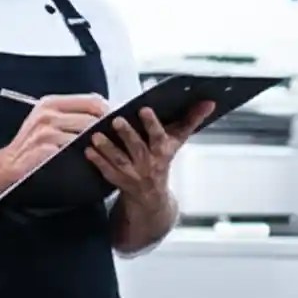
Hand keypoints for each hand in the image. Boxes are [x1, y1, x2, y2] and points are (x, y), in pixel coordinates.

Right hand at [0, 93, 110, 184]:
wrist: (8, 165)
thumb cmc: (31, 145)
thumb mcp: (46, 120)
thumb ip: (70, 113)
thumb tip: (104, 111)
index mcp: (50, 103)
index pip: (91, 100)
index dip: (109, 111)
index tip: (116, 121)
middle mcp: (48, 114)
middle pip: (92, 117)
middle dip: (106, 130)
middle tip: (115, 140)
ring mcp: (46, 131)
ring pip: (87, 133)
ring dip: (98, 144)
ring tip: (105, 151)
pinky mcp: (47, 148)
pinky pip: (77, 150)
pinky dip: (87, 155)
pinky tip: (90, 160)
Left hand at [85, 101, 216, 200]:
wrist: (152, 196)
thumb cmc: (163, 159)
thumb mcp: (177, 141)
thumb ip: (191, 120)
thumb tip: (210, 101)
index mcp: (164, 150)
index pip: (159, 135)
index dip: (152, 123)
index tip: (143, 109)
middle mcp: (150, 162)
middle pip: (138, 147)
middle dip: (128, 134)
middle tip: (116, 120)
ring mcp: (134, 173)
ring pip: (120, 160)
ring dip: (108, 148)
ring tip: (96, 135)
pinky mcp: (119, 181)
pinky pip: (107, 171)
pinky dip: (98, 161)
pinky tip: (87, 150)